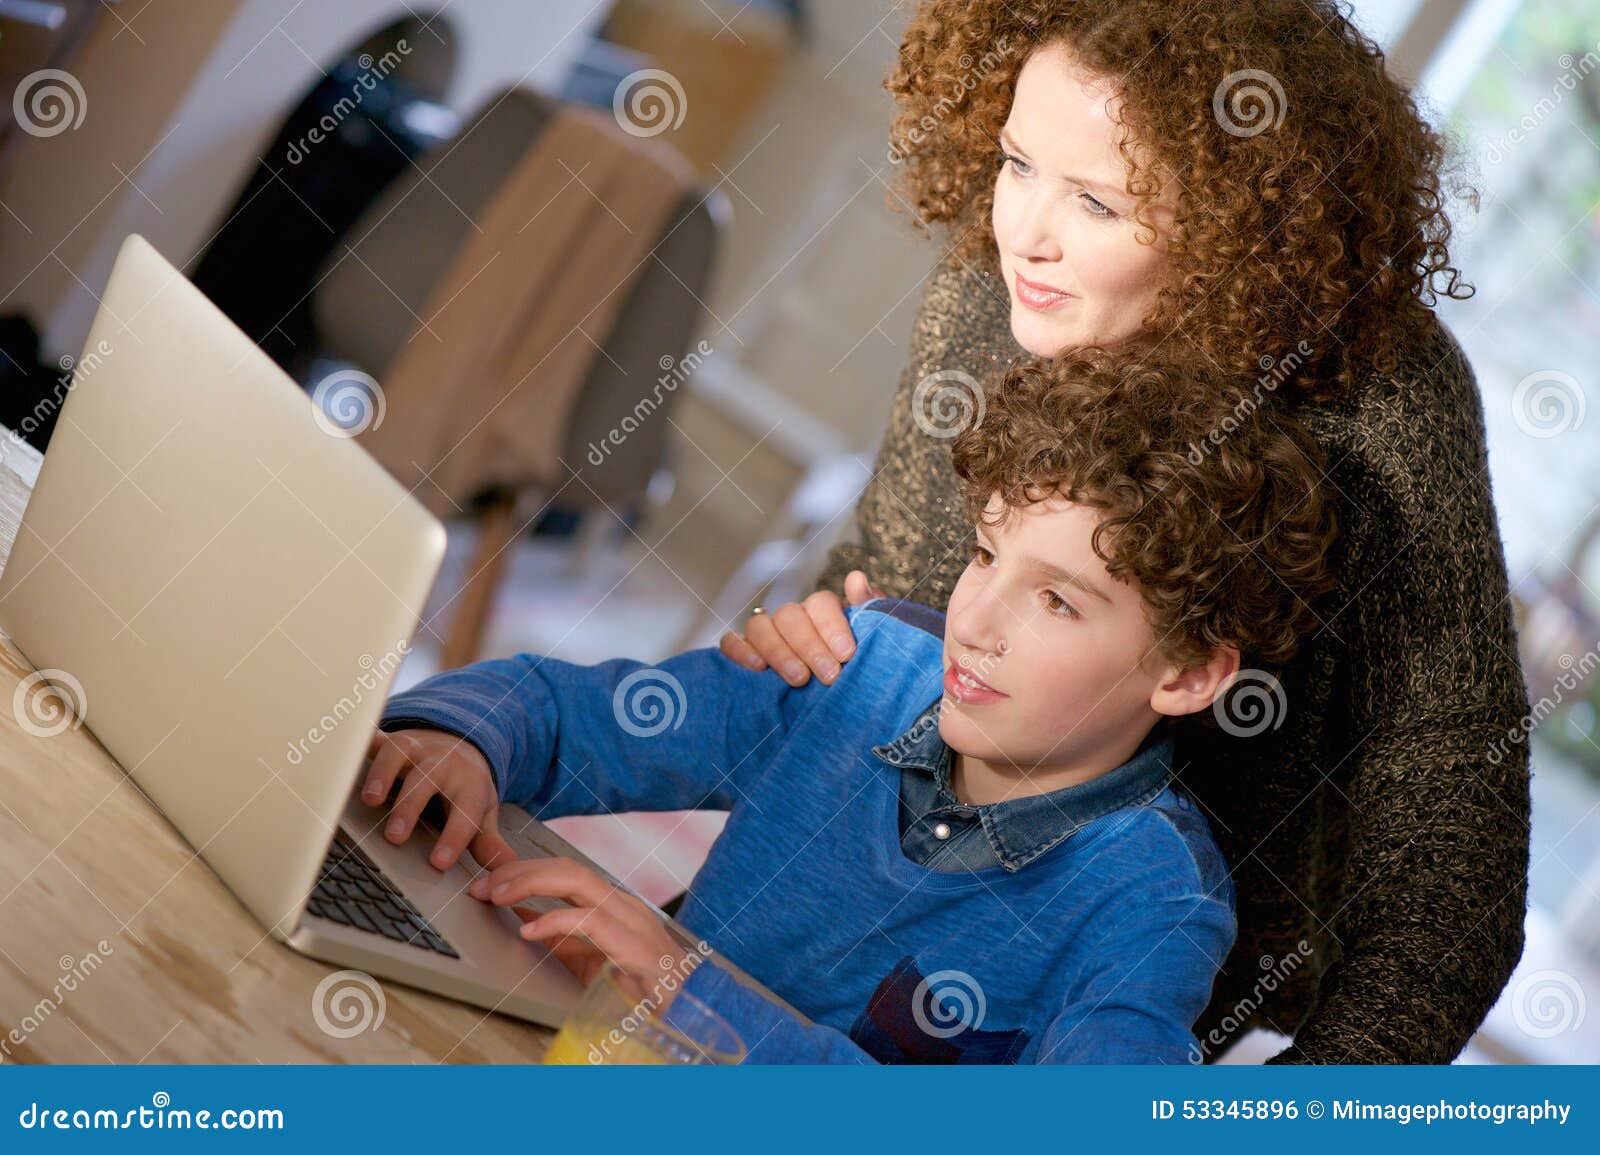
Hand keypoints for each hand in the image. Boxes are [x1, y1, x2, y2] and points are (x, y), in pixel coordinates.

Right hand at [362, 728, 515, 872]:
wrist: (460, 742)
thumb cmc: (465, 787)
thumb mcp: (482, 810)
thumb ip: (487, 840)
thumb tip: (506, 866)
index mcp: (469, 785)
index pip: (465, 812)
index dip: (454, 837)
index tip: (439, 863)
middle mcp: (443, 763)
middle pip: (428, 780)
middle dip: (411, 807)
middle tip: (395, 837)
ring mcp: (417, 748)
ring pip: (399, 754)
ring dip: (384, 774)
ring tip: (371, 801)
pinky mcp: (393, 739)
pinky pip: (376, 737)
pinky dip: (361, 742)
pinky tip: (346, 753)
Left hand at [468, 856, 686, 987]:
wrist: (688, 1015)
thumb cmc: (643, 991)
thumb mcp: (591, 960)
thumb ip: (562, 939)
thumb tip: (523, 919)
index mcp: (612, 905)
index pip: (565, 870)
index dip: (524, 870)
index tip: (490, 882)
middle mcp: (622, 904)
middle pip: (566, 867)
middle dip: (520, 870)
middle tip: (484, 886)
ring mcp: (630, 920)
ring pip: (576, 880)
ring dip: (530, 883)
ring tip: (498, 896)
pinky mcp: (634, 945)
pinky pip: (590, 920)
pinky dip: (554, 921)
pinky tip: (529, 931)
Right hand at [718, 570, 882, 686]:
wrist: (840, 706)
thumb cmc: (857, 669)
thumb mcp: (873, 641)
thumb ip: (871, 610)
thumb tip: (856, 580)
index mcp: (822, 612)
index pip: (820, 603)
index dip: (832, 625)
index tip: (846, 654)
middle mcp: (792, 619)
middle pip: (790, 616)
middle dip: (809, 645)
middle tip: (829, 675)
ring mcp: (765, 635)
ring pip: (759, 626)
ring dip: (778, 651)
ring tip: (799, 679)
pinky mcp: (743, 653)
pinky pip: (731, 642)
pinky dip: (739, 650)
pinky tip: (757, 668)